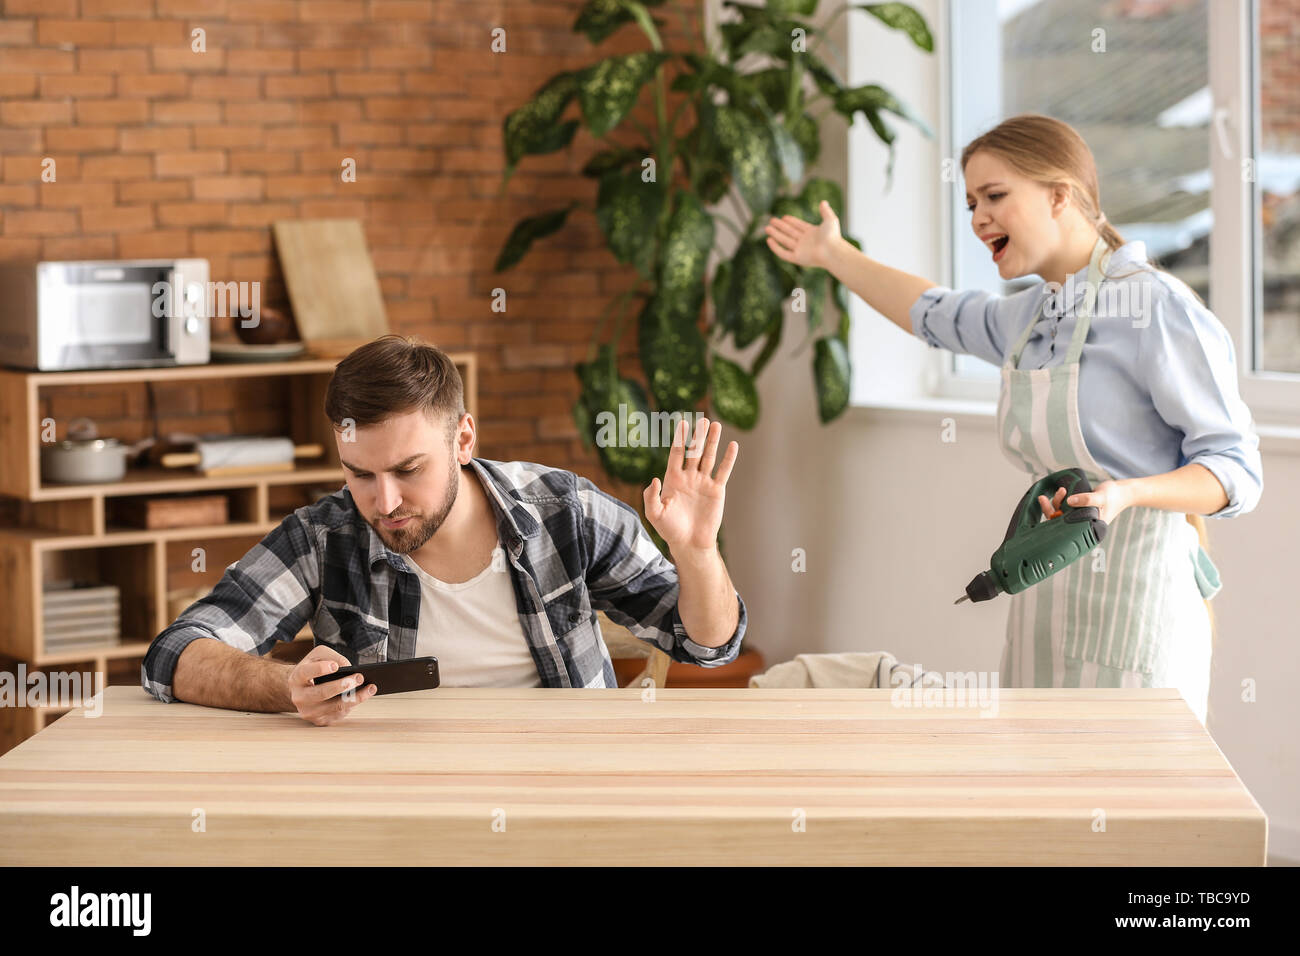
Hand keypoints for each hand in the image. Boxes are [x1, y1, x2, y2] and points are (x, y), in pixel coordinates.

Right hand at [289, 644, 375, 725]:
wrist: (303, 688)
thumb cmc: (314, 668)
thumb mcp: (319, 656)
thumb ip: (332, 657)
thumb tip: (349, 668)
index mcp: (296, 678)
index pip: (306, 673)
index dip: (320, 669)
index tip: (334, 666)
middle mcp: (299, 697)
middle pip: (321, 693)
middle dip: (341, 686)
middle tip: (359, 677)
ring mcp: (309, 712)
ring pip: (335, 706)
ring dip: (355, 697)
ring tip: (370, 687)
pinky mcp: (320, 721)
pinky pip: (340, 714)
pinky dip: (354, 704)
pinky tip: (365, 696)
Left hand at [644, 417, 737, 557]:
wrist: (690, 543)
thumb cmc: (670, 530)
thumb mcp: (655, 514)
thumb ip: (651, 496)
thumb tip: (654, 479)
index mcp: (673, 479)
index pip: (676, 454)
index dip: (679, 438)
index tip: (681, 422)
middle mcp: (689, 477)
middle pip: (694, 451)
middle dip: (698, 436)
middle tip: (702, 419)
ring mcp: (703, 483)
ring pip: (708, 457)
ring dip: (712, 441)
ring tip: (716, 424)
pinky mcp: (716, 491)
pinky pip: (723, 471)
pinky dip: (728, 459)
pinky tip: (732, 446)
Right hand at [764, 199, 841, 269]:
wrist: (832, 251)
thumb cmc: (833, 236)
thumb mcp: (830, 219)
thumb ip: (826, 211)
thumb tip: (823, 202)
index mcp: (812, 233)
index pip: (799, 226)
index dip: (791, 221)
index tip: (783, 217)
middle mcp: (805, 242)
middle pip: (790, 233)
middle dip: (780, 227)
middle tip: (771, 220)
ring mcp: (801, 250)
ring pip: (785, 241)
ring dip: (776, 234)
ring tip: (767, 228)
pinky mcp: (797, 258)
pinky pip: (783, 253)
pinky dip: (776, 247)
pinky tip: (769, 240)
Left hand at [1038, 479, 1130, 525]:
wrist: (1122, 492)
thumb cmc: (1113, 496)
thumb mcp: (1101, 497)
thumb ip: (1087, 499)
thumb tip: (1069, 501)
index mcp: (1087, 529)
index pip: (1064, 530)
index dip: (1052, 522)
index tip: (1046, 510)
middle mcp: (1081, 525)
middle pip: (1059, 522)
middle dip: (1049, 510)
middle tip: (1043, 498)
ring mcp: (1079, 517)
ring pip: (1060, 513)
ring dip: (1056, 502)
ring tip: (1061, 490)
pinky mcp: (1078, 510)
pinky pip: (1065, 508)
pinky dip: (1061, 500)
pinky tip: (1061, 492)